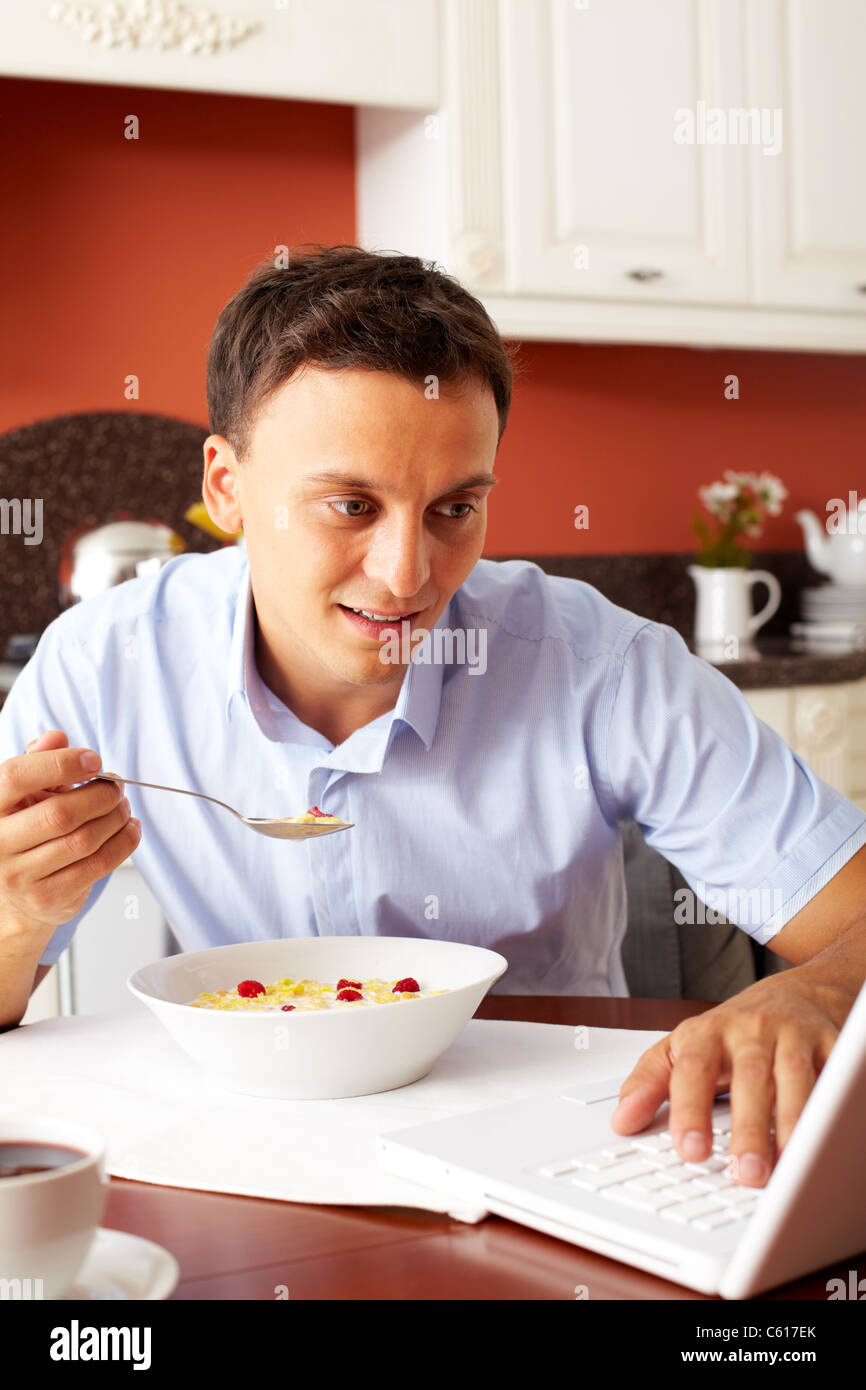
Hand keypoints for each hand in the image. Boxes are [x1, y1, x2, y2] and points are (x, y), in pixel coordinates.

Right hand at [0, 729, 140, 932]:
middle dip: (101, 795)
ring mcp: (20, 875)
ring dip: (115, 818)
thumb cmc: (26, 830)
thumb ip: (40, 761)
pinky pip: (97, 866)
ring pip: (83, 841)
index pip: (17, 777)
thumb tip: (57, 738)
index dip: (60, 763)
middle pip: (60, 813)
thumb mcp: (26, 792)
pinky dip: (123, 843)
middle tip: (117, 787)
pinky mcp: (48, 896)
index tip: (94, 760)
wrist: (16, 893)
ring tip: (123, 806)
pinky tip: (129, 829)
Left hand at [608, 974, 843, 1186]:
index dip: (690, 1110)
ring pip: (794, 1079)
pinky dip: (828, 1105)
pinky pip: (832, 1075)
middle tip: (743, 1173)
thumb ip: (649, 1082)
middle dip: (748, 1128)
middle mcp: (750, 1030)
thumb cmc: (733, 1031)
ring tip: (783, 1167)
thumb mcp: (681, 1047)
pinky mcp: (830, 1043)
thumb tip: (621, 1122)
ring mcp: (792, 1035)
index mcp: (706, 1032)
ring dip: (790, 1125)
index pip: (692, 1070)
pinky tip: (821, 1137)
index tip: (690, 1150)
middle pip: (749, 1079)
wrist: (794, 994)